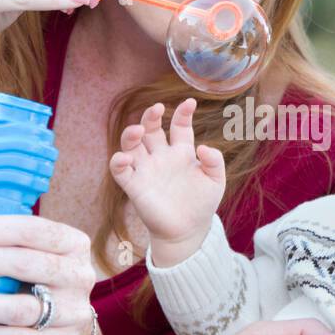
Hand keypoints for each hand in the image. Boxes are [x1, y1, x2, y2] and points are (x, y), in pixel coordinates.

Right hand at [109, 98, 224, 263]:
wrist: (188, 231)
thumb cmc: (202, 204)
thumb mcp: (215, 181)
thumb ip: (214, 162)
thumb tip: (203, 146)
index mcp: (182, 152)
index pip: (179, 126)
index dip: (183, 113)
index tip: (190, 103)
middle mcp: (161, 156)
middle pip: (150, 129)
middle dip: (151, 116)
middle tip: (157, 108)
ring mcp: (146, 170)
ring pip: (131, 144)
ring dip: (131, 134)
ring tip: (138, 130)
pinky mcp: (135, 186)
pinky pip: (121, 170)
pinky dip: (119, 161)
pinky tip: (125, 158)